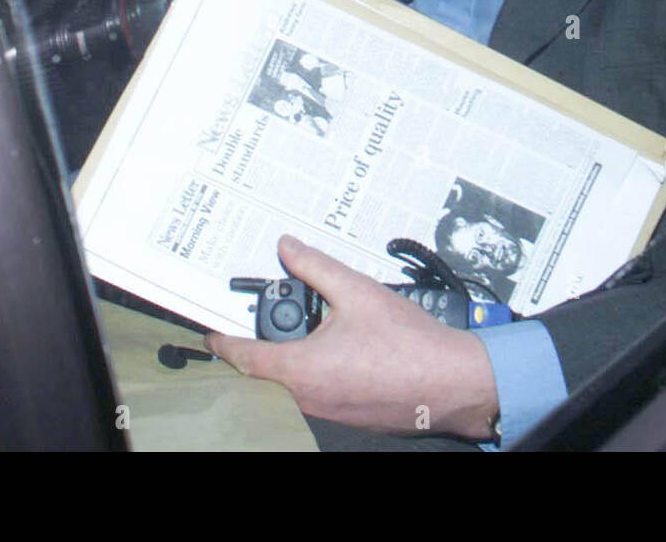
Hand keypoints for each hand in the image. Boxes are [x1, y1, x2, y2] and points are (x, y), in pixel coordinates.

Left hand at [205, 235, 498, 437]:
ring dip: (294, 357)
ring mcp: (328, 412)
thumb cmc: (409, 345)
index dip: (224, 343)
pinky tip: (343, 348)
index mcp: (301, 370)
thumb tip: (289, 248)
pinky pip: (319, 393)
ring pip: (293, 383)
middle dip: (267, 342)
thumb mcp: (358, 292)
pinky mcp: (348, 416)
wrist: (453, 384)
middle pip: (267, 371)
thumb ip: (317, 267)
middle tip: (276, 313)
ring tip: (317, 326)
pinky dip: (318, 370)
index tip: (212, 333)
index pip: (245, 359)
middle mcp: (308, 398)